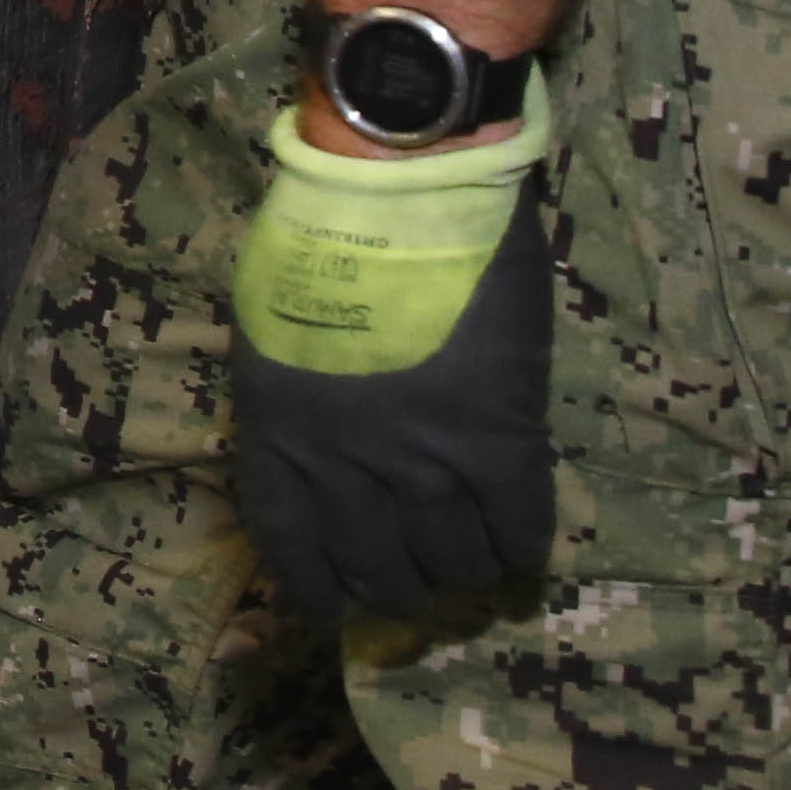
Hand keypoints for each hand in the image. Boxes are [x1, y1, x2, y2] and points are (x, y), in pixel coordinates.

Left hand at [226, 84, 558, 628]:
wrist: (397, 182)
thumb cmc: (320, 233)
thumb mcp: (271, 328)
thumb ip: (293, 398)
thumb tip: (323, 450)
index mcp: (274, 431)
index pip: (289, 548)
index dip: (316, 591)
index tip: (337, 606)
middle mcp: (342, 463)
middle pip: (376, 570)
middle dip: (398, 592)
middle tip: (419, 588)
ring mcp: (422, 456)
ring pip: (450, 561)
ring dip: (461, 578)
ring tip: (470, 574)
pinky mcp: (497, 436)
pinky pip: (516, 527)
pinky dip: (519, 552)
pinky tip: (518, 556)